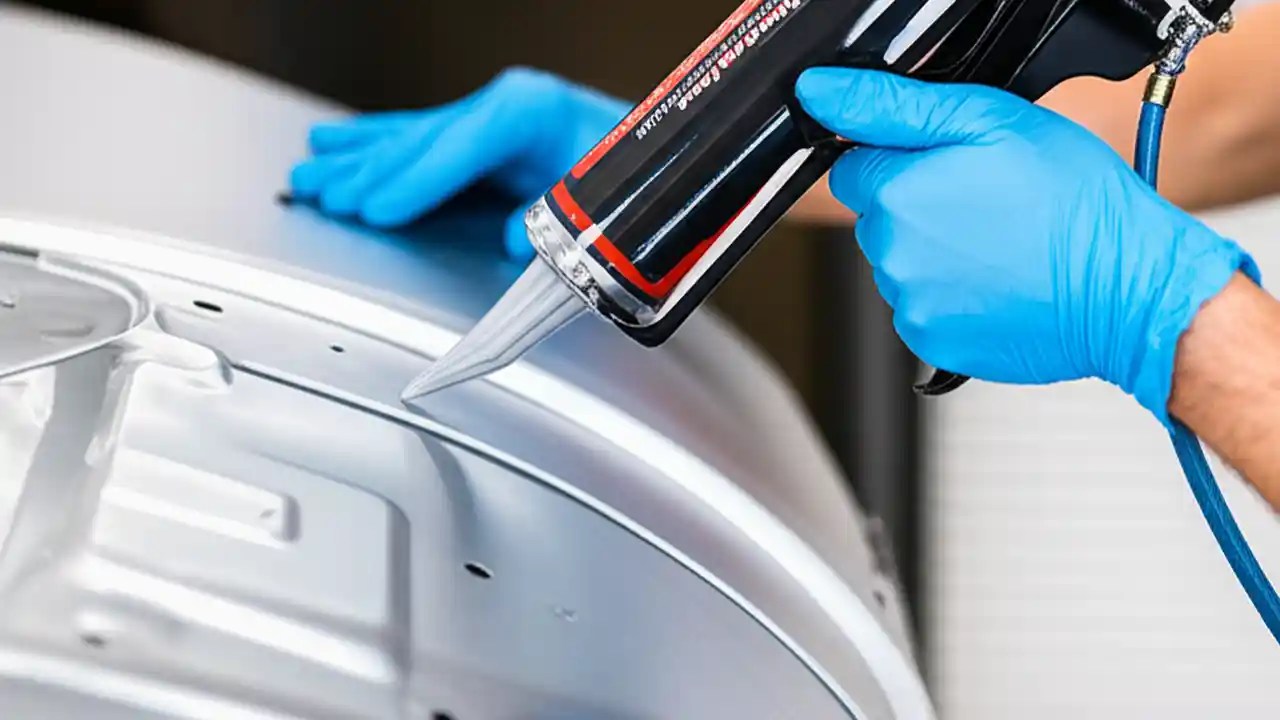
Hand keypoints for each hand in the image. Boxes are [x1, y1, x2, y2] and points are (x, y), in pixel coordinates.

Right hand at [289, 67, 627, 258]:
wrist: (661, 157)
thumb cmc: (636, 179)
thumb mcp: (600, 207)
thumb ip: (550, 223)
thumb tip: (513, 241)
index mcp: (534, 111)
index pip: (460, 145)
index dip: (414, 181)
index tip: (374, 210)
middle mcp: (508, 104)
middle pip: (424, 140)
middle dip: (370, 172)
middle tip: (322, 197)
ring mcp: (493, 114)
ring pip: (411, 137)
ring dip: (358, 160)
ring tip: (311, 177)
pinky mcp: (485, 131)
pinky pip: (418, 137)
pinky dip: (376, 146)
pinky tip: (338, 147)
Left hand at [795, 68, 1258, 424]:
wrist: (1127, 291)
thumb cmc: (1075, 204)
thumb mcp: (990, 120)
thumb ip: (893, 106)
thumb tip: (821, 94)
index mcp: (897, 194)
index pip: (854, 166)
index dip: (901, 158)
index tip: (949, 165)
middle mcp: (892, 255)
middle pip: (879, 216)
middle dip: (921, 204)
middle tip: (988, 202)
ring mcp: (911, 304)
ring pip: (902, 263)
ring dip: (938, 251)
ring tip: (1001, 243)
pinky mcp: (933, 342)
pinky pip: (924, 306)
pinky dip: (953, 294)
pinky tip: (999, 280)